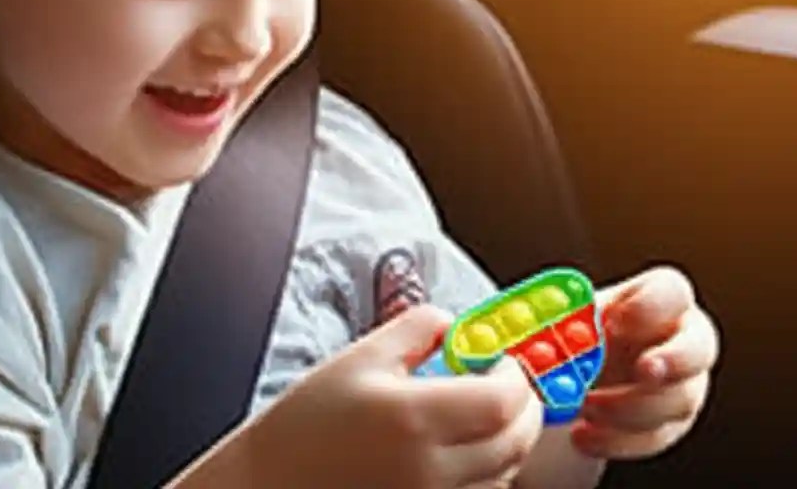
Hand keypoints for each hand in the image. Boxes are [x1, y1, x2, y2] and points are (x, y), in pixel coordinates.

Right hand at [172, 305, 544, 488]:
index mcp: (414, 417)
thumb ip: (417, 328)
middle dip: (524, 406)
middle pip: (517, 440)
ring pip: (506, 473)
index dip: (516, 375)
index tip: (503, 361)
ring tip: (482, 415)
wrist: (271, 481)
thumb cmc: (306, 424)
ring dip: (508, 440)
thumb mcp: (359, 357)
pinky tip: (464, 451)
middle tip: (508, 384)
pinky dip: (489, 473)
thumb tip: (458, 324)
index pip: (504, 400)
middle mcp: (430, 467)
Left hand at [571, 266, 719, 459]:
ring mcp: (686, 383)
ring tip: (586, 407)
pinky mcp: (673, 422)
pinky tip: (584, 435)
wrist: (578, 375)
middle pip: (699, 347)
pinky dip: (620, 439)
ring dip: (631, 407)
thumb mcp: (568, 323)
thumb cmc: (579, 335)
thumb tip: (544, 339)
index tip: (613, 322)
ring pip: (680, 399)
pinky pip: (658, 435)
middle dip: (672, 361)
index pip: (673, 291)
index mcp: (659, 298)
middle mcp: (683, 338)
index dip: (650, 306)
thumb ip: (564, 324)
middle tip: (643, 371)